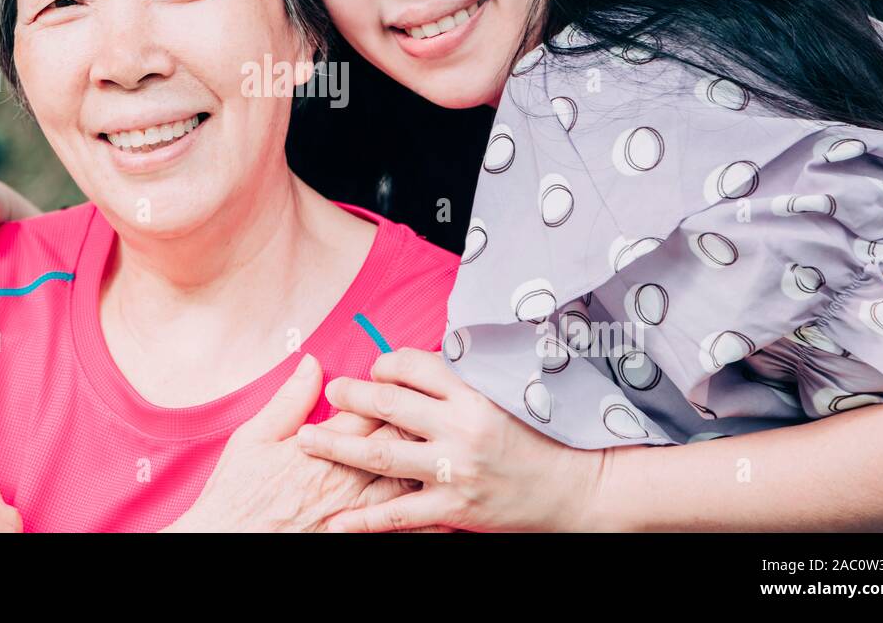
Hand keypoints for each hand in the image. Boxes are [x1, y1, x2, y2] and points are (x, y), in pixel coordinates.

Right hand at [165, 354, 430, 531]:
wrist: (228, 539)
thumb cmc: (236, 493)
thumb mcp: (253, 438)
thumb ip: (289, 400)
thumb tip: (311, 364)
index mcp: (321, 445)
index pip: (369, 409)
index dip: (389, 391)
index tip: (398, 381)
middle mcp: (344, 476)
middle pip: (396, 439)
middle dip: (416, 420)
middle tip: (430, 406)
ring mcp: (354, 509)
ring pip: (406, 478)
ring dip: (426, 458)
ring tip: (443, 443)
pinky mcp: (356, 534)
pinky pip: (401, 522)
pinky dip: (425, 509)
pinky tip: (440, 497)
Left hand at [295, 348, 605, 531]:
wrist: (576, 488)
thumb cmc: (538, 436)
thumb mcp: (503, 395)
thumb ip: (458, 381)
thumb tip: (411, 362)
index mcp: (473, 393)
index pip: (414, 365)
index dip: (385, 363)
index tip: (373, 369)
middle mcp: (461, 428)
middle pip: (389, 404)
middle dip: (350, 396)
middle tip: (329, 393)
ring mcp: (455, 471)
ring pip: (381, 454)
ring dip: (337, 446)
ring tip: (306, 438)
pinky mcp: (455, 510)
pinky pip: (399, 515)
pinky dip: (363, 520)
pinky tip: (335, 520)